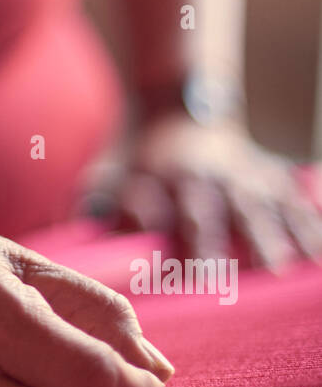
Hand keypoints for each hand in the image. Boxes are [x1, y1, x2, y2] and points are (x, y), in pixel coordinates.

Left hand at [114, 113, 321, 267]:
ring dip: (268, 235)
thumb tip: (87, 226)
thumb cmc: (138, 157)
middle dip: (213, 245)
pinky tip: (315, 251)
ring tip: (280, 267)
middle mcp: (200, 179)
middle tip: (221, 279)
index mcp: (158, 181)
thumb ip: (98, 200)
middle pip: (207, 215)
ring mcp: (237, 175)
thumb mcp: (108, 170)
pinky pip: (290, 197)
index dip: (159, 243)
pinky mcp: (267, 174)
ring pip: (255, 206)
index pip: (151, 215)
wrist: (177, 107)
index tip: (159, 274)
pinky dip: (306, 221)